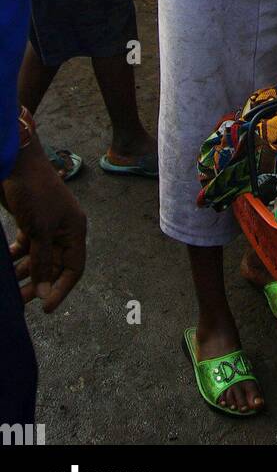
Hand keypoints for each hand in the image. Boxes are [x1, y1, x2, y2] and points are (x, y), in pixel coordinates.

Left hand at [3, 145, 86, 311]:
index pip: (74, 268)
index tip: (45, 308)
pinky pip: (26, 248)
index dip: (61, 289)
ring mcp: (46, 227)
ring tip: (9, 288)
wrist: (17, 164)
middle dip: (38, 284)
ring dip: (24, 273)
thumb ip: (42, 262)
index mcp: (74, 231)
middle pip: (54, 266)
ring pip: (38, 259)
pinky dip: (16, 258)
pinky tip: (5, 267)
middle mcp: (63, 230)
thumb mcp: (39, 231)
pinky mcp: (31, 223)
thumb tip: (44, 293)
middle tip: (21, 301)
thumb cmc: (34, 193)